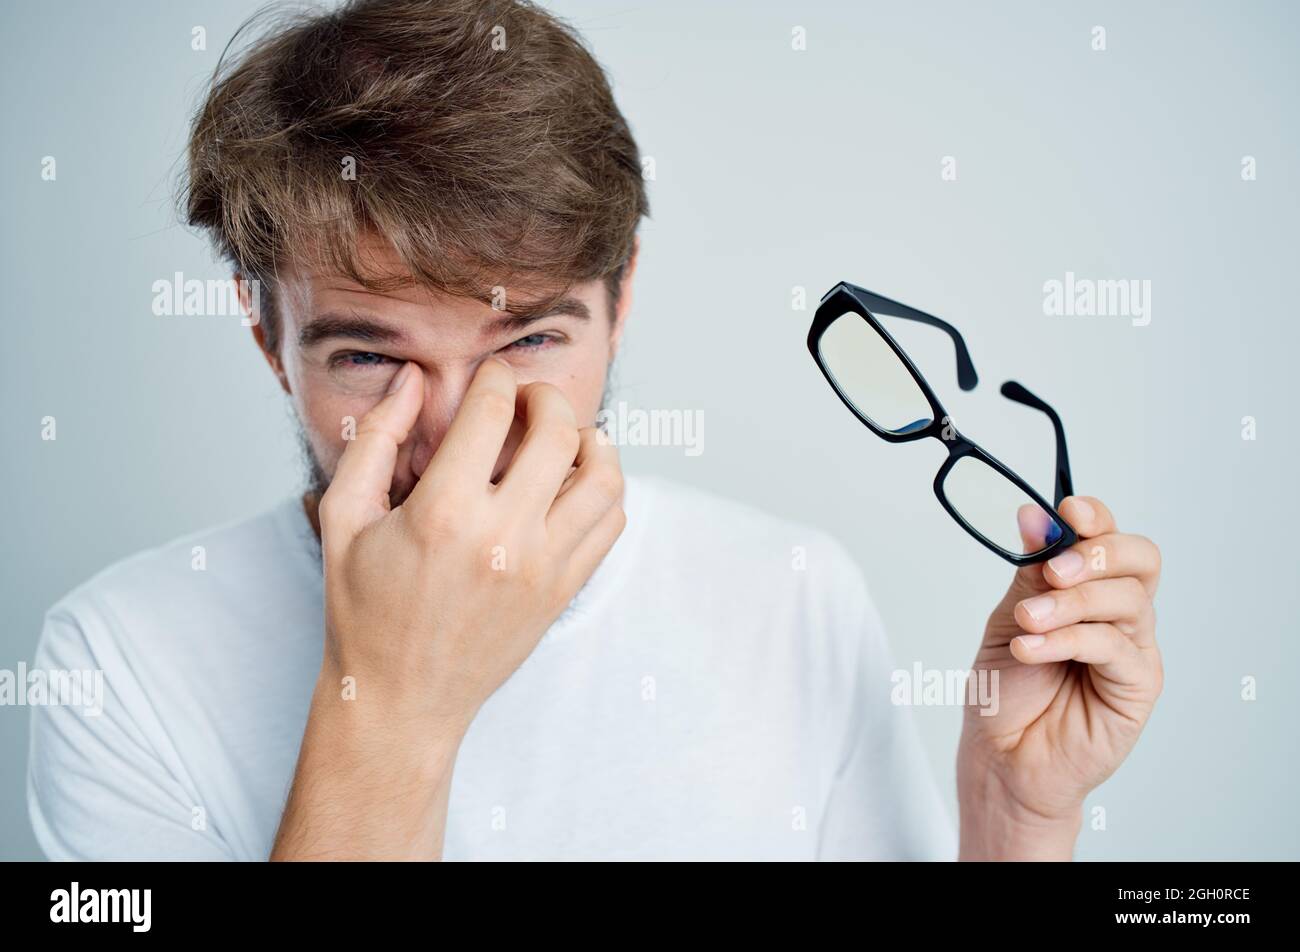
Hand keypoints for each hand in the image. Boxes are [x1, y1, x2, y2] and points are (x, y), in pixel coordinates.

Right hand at [272, 358, 623, 858]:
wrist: (400, 700)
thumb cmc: (364, 612)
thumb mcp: (344, 519)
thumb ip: (375, 440)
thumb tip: (412, 380)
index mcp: (442, 512)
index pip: (491, 410)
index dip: (495, 378)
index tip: (491, 378)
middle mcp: (502, 536)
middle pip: (558, 433)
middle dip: (547, 398)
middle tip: (529, 400)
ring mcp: (542, 568)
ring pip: (603, 479)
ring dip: (592, 443)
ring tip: (566, 439)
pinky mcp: (562, 592)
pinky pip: (610, 526)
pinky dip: (603, 493)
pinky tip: (574, 486)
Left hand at [957, 495, 1161, 858]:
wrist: (1001, 756)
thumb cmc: (1006, 690)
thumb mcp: (1009, 618)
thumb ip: (1029, 572)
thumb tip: (1035, 515)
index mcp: (1089, 589)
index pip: (1110, 538)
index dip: (1097, 518)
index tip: (1068, 509)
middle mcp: (1119, 615)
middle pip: (1140, 560)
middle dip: (1096, 553)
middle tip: (1052, 571)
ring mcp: (1134, 649)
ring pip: (1127, 600)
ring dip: (1070, 603)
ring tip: (1027, 621)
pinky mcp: (1138, 686)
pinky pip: (1115, 647)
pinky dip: (1069, 640)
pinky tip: (1030, 649)